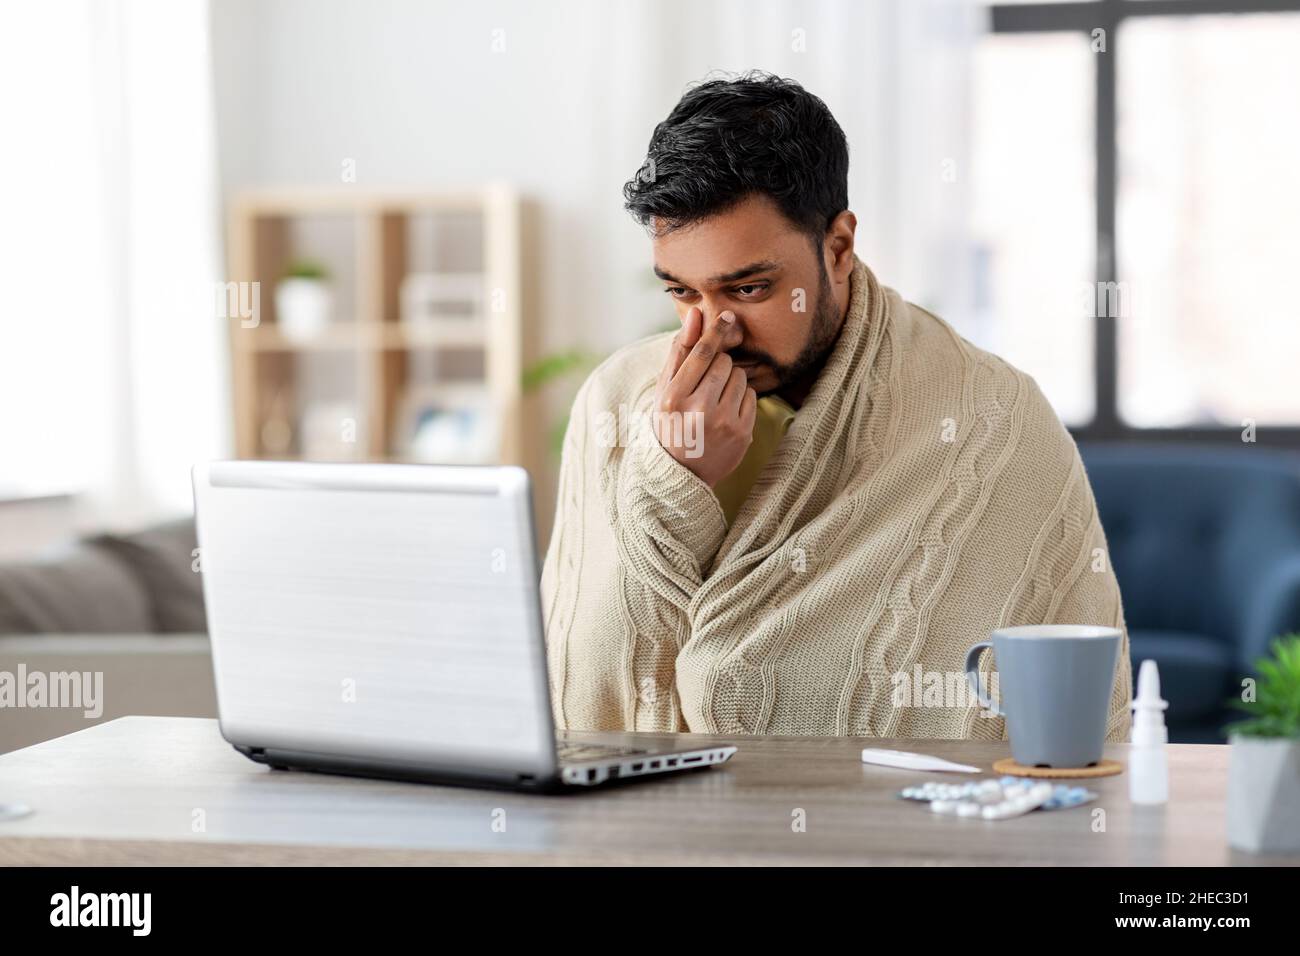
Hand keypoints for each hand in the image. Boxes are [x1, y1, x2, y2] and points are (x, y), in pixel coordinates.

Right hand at [653, 306, 756, 487]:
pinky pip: (750, 396)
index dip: (716, 331)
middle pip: (723, 362)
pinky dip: (741, 398)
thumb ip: (680, 351)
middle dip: (719, 365)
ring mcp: (723, 423)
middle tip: (707, 383)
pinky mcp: (742, 433)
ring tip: (715, 399)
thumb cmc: (671, 421)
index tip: (728, 317)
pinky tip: (726, 412)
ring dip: (731, 380)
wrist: (682, 472)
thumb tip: (696, 314)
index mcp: (673, 398)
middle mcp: (698, 411)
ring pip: (739, 377)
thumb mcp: (665, 388)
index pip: (700, 354)